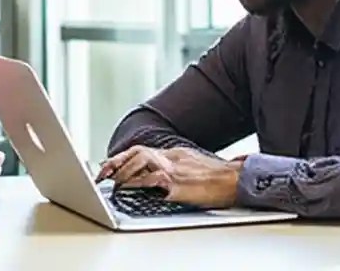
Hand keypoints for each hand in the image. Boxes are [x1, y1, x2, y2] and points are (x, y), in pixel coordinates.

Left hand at [95, 145, 240, 207]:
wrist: (236, 180)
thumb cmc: (218, 178)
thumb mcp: (193, 166)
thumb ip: (175, 168)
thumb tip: (158, 178)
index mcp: (175, 153)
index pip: (142, 151)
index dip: (123, 158)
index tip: (109, 165)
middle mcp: (172, 157)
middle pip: (138, 152)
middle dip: (117, 162)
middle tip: (103, 172)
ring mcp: (174, 169)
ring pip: (141, 161)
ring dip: (124, 172)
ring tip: (113, 183)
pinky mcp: (178, 183)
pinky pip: (152, 179)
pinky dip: (137, 182)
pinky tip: (129, 189)